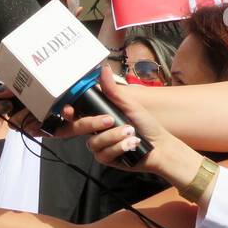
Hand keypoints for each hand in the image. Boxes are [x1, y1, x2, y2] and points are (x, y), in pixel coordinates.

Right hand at [74, 66, 204, 190]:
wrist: (160, 147)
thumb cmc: (146, 125)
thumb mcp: (129, 105)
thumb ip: (113, 91)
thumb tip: (104, 69)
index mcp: (98, 116)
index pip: (76, 114)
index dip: (68, 113)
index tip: (69, 110)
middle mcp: (95, 131)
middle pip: (78, 128)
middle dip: (93, 123)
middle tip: (110, 120)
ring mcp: (99, 146)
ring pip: (93, 142)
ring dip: (114, 137)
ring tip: (131, 134)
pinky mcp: (105, 158)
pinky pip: (103, 154)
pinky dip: (119, 147)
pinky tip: (131, 145)